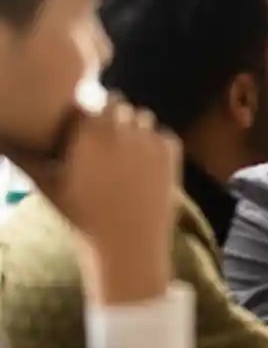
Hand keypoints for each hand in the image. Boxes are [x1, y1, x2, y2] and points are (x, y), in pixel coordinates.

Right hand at [19, 96, 180, 305]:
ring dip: (133, 129)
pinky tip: (143, 169)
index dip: (84, 119)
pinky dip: (154, 145)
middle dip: (109, 120)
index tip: (82, 137)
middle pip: (116, 104)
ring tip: (124, 159)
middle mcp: (120, 131)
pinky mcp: (171, 151)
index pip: (88, 102)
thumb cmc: (81, 216)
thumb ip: (21, 157)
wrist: (128, 245)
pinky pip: (162, 134)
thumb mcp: (47, 186)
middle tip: (104, 148)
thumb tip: (0, 138)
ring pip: (142, 116)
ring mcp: (149, 139)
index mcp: (87, 134)